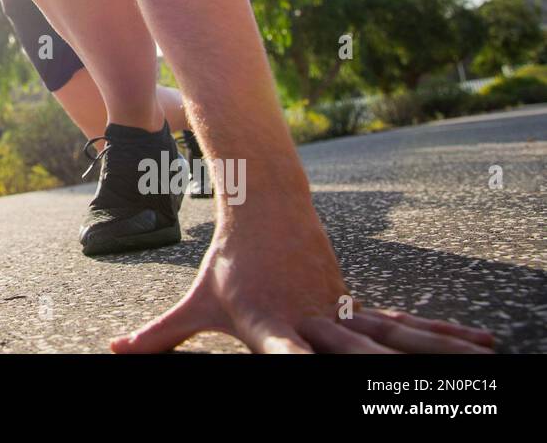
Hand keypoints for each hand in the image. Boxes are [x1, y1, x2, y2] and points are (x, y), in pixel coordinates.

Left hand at [109, 206, 497, 352]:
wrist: (265, 206)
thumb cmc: (230, 264)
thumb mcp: (196, 305)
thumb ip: (162, 336)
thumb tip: (116, 350)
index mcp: (271, 328)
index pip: (285, 357)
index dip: (297, 365)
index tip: (312, 371)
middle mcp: (311, 321)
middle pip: (353, 352)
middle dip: (381, 369)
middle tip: (407, 390)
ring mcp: (339, 310)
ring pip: (391, 336)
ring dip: (433, 350)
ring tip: (481, 360)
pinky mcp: (357, 304)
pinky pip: (403, 325)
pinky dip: (441, 334)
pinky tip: (477, 344)